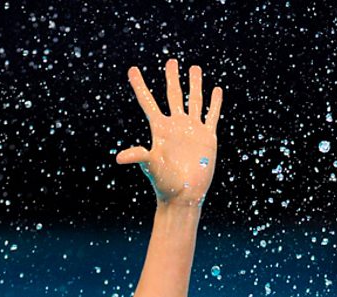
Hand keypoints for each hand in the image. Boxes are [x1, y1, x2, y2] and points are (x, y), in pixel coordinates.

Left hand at [117, 60, 222, 204]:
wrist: (185, 194)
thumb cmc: (165, 182)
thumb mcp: (151, 166)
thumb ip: (139, 157)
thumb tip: (120, 158)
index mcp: (159, 129)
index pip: (147, 102)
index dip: (139, 85)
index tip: (132, 70)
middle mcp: (175, 126)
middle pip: (173, 95)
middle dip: (172, 78)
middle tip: (171, 61)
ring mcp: (192, 130)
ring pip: (194, 101)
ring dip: (195, 84)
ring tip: (195, 68)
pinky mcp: (207, 137)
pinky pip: (211, 115)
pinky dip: (214, 103)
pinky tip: (216, 90)